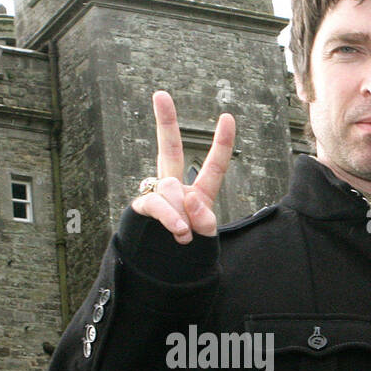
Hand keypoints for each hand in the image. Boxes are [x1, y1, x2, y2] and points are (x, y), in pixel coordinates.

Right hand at [130, 91, 235, 243]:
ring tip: (185, 233)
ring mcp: (158, 197)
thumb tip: (190, 199)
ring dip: (180, 213)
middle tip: (160, 94)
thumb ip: (204, 220)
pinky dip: (170, 217)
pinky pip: (157, 204)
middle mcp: (176, 190)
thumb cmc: (187, 256)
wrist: (161, 277)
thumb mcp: (207, 239)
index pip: (214, 166)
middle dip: (165, 122)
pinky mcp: (142, 208)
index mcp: (198, 194)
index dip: (222, 142)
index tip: (227, 116)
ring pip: (170, 188)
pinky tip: (179, 230)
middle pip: (170, 149)